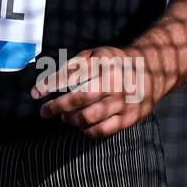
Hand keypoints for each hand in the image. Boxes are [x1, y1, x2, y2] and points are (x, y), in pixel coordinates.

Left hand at [30, 45, 172, 138]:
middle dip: (56, 107)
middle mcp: (113, 82)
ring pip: (89, 117)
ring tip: (65, 117)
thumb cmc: (114, 63)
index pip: (70, 76)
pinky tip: (82, 126)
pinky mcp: (129, 118)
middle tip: (44, 112)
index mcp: (102, 63)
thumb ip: (73, 65)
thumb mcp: (95, 54)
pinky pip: (103, 130)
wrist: (152, 71)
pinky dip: (88, 131)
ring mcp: (123, 101)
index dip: (49, 85)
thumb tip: (47, 82)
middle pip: (79, 98)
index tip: (34, 94)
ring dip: (71, 119)